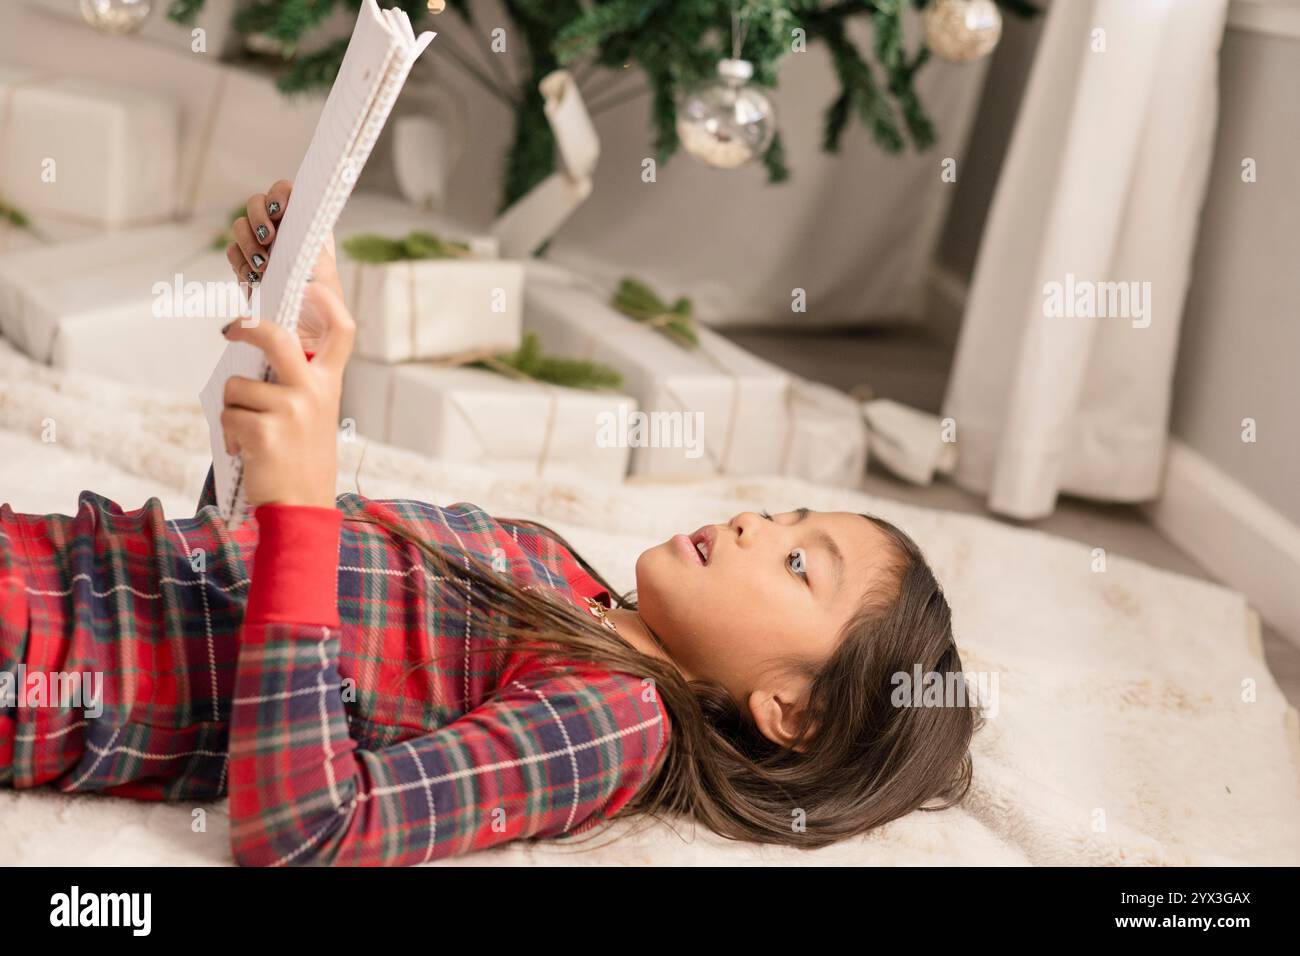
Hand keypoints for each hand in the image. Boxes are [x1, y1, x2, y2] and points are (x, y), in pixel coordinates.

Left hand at [219, 282, 354, 508]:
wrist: (302, 506)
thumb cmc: (301, 456)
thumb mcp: (313, 412)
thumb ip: (296, 380)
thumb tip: (252, 347)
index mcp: (329, 382)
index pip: (342, 331)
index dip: (327, 302)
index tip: (309, 286)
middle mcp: (314, 391)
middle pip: (275, 337)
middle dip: (245, 329)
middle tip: (231, 331)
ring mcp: (292, 410)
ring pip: (237, 385)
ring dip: (232, 409)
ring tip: (250, 432)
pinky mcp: (267, 432)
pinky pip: (229, 415)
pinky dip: (229, 434)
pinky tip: (245, 450)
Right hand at [225, 179, 344, 352]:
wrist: (303, 342)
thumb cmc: (324, 310)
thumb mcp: (325, 277)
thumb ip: (312, 250)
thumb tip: (302, 228)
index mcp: (306, 229)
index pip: (290, 194)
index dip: (281, 194)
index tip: (279, 208)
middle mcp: (282, 233)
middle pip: (259, 203)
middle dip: (259, 216)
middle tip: (268, 238)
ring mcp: (261, 248)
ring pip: (241, 226)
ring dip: (248, 242)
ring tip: (263, 265)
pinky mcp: (245, 266)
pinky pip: (232, 252)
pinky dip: (240, 262)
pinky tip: (254, 278)